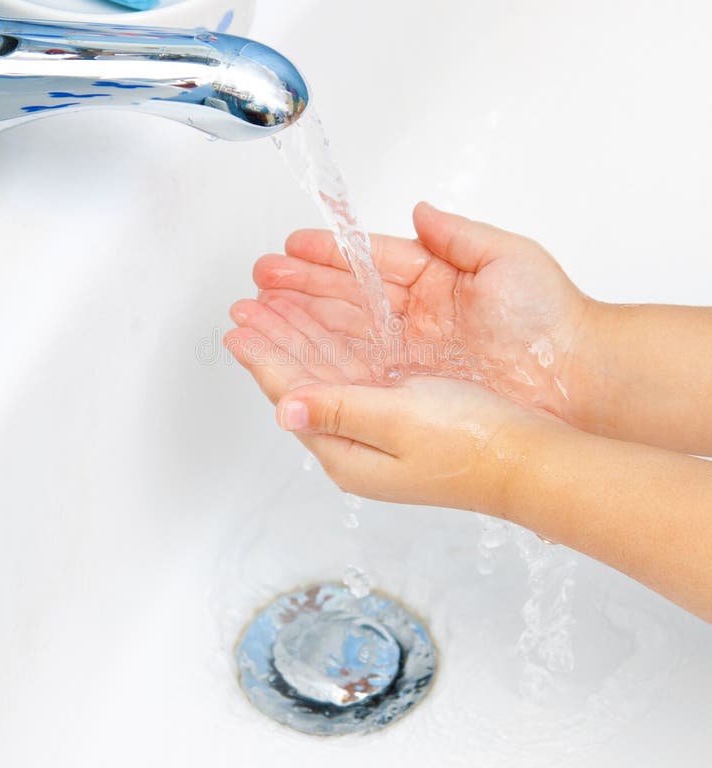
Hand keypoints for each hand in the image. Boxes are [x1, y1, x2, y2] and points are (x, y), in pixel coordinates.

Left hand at [224, 299, 551, 508]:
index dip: (263, 356)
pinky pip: (352, 375)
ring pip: (325, 375)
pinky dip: (334, 346)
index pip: (291, 395)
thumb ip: (340, 410)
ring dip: (299, 339)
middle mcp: (356, 445)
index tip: (238, 326)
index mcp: (348, 452)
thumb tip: (284, 406)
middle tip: (246, 308)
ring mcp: (378, 432)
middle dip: (274, 341)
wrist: (529, 459)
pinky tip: (325, 330)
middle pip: (302, 383)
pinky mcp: (401, 417)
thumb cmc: (472, 443)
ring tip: (273, 310)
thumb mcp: (399, 422)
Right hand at [248, 202, 594, 421]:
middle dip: (297, 291)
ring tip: (254, 315)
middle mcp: (414, 319)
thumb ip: (457, 235)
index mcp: (434, 281)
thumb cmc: (551, 318)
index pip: (368, 263)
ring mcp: (409, 356)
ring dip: (296, 325)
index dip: (328, 255)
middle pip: (344, 301)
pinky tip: (286, 353)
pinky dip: (318, 363)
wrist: (577, 378)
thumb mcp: (508, 258)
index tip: (289, 247)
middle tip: (257, 283)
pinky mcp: (410, 390)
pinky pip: (355, 373)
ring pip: (341, 336)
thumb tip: (418, 209)